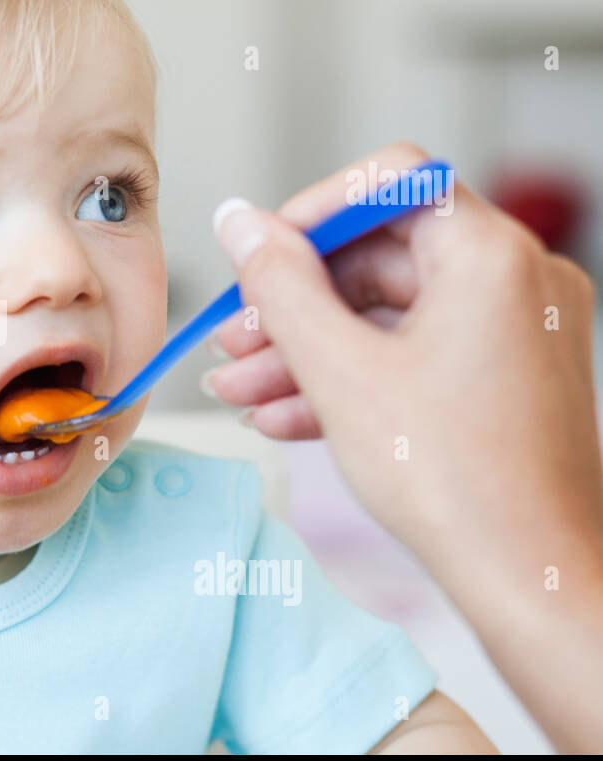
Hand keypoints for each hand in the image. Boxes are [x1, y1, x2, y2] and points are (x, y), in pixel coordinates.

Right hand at [205, 142, 602, 751]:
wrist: (527, 577)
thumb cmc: (456, 481)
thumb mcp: (339, 369)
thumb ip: (279, 284)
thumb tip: (240, 221)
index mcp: (489, 256)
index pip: (387, 183)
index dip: (309, 215)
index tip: (258, 259)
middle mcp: (514, 280)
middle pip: (379, 258)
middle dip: (292, 305)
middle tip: (234, 343)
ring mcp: (513, 331)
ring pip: (388, 314)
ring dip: (307, 351)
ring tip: (242, 393)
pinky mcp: (503, 377)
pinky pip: (412, 354)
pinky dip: (350, 378)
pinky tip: (287, 416)